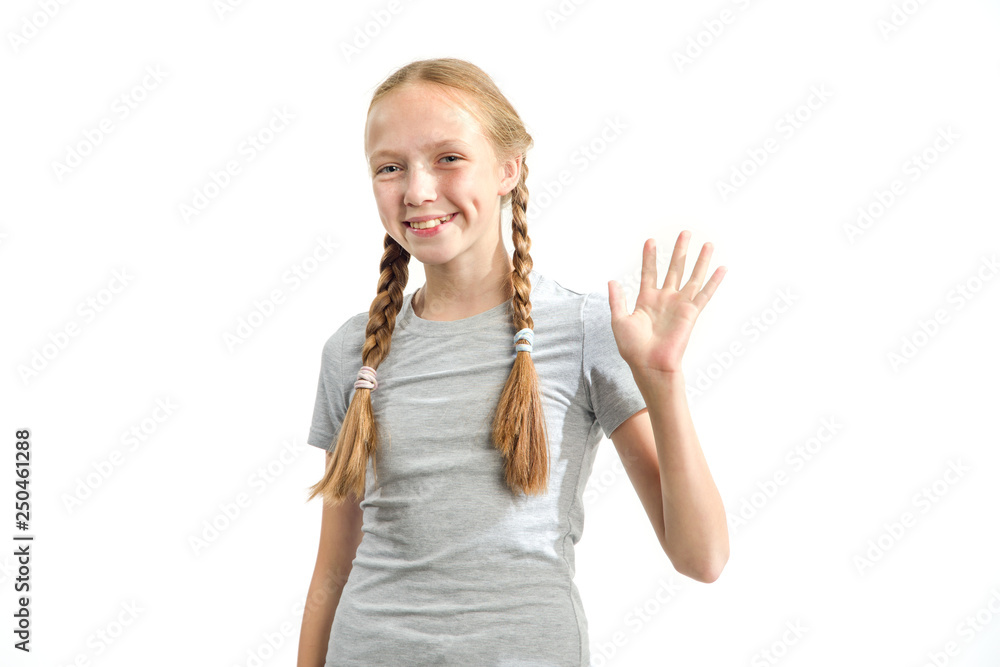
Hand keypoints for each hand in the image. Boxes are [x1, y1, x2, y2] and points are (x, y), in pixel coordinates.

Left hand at [608, 231, 725, 374]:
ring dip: (700, 260)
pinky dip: (714, 281)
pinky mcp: (691, 312)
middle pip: (674, 268)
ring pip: (692, 276)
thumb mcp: (619, 321)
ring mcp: (679, 304)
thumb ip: (617, 300)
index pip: (650, 272)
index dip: (650, 256)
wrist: (649, 365)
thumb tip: (611, 281)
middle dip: (679, 250)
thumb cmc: (633, 348)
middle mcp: (665, 299)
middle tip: (685, 233)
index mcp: (647, 300)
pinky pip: (705, 293)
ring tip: (707, 243)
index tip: (650, 240)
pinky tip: (722, 267)